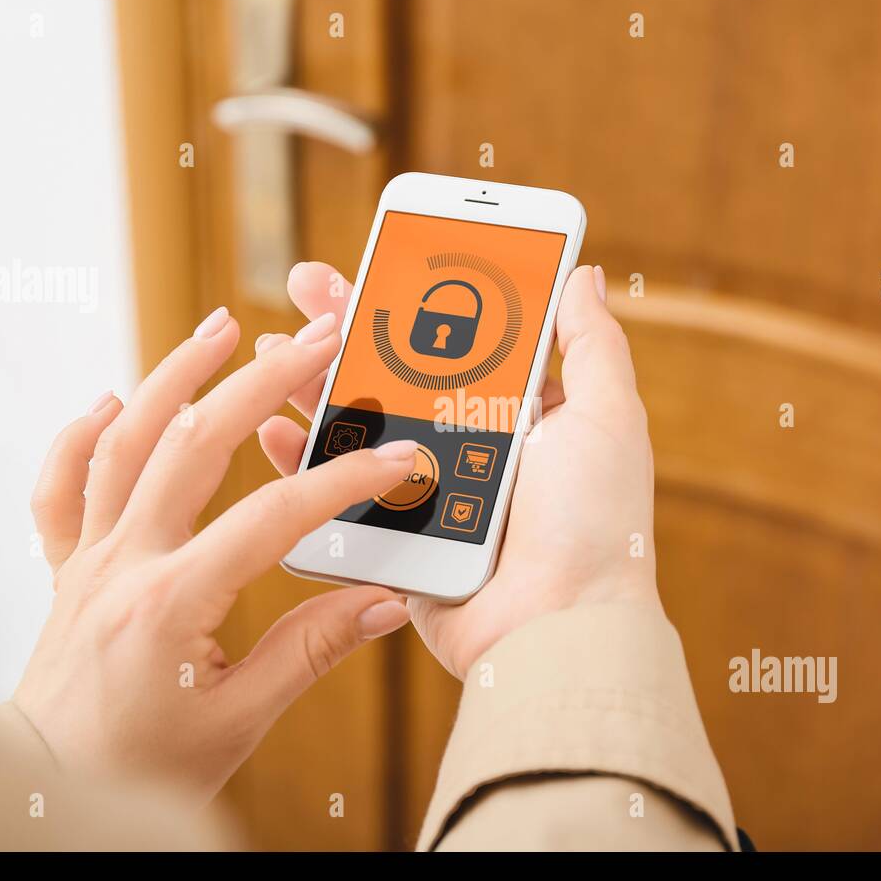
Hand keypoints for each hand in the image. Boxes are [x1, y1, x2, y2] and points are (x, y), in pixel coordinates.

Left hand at [17, 307, 416, 800]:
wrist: (51, 788)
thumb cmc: (142, 767)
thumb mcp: (240, 719)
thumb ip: (311, 651)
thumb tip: (381, 602)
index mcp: (172, 603)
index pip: (273, 519)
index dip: (342, 482)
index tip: (394, 457)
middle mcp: (123, 564)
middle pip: (193, 445)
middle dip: (261, 382)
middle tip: (313, 339)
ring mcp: (89, 559)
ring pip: (124, 443)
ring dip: (175, 377)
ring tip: (221, 326)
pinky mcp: (68, 568)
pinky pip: (61, 488)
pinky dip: (81, 436)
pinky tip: (113, 400)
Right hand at [261, 263, 660, 678]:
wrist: (559, 625)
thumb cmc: (595, 522)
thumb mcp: (607, 416)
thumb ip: (590, 343)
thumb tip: (583, 273)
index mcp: (520, 413)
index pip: (459, 338)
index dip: (418, 296)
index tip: (382, 256)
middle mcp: (471, 447)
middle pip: (397, 372)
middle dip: (350, 324)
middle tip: (307, 281)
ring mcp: (428, 492)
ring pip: (359, 425)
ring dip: (313, 381)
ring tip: (273, 343)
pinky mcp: (396, 537)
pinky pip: (339, 492)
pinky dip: (304, 460)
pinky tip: (275, 427)